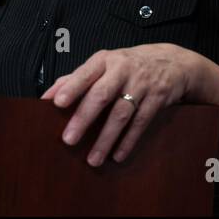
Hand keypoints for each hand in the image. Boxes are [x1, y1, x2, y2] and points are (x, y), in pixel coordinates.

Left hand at [40, 43, 204, 166]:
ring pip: (121, 113)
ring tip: (92, 159)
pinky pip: (141, 123)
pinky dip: (128, 141)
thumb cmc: (128, 65)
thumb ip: (75, 79)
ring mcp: (142, 84)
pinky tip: (117, 155)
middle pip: (102, 94)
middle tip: (69, 139)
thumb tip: (46, 96)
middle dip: (84, 118)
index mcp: (105, 60)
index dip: (72, 88)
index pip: (85, 73)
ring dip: (106, 138)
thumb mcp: (104, 64)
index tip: (57, 103)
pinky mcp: (157, 99)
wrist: (172, 62)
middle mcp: (123, 70)